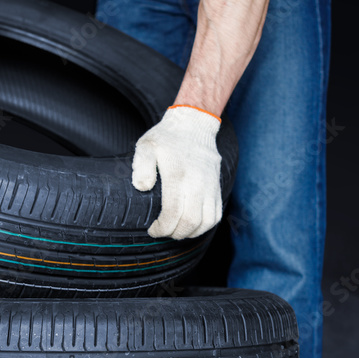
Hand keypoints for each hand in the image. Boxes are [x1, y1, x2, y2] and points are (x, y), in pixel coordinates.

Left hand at [132, 105, 223, 239]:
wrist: (193, 124)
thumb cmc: (166, 137)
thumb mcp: (146, 146)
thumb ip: (141, 166)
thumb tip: (142, 187)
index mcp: (178, 175)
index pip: (173, 213)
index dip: (163, 228)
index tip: (153, 230)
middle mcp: (197, 182)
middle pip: (191, 222)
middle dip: (174, 233)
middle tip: (162, 232)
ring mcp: (210, 185)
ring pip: (207, 221)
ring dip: (190, 232)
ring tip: (176, 231)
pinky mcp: (217, 186)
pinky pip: (216, 214)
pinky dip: (205, 226)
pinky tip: (191, 225)